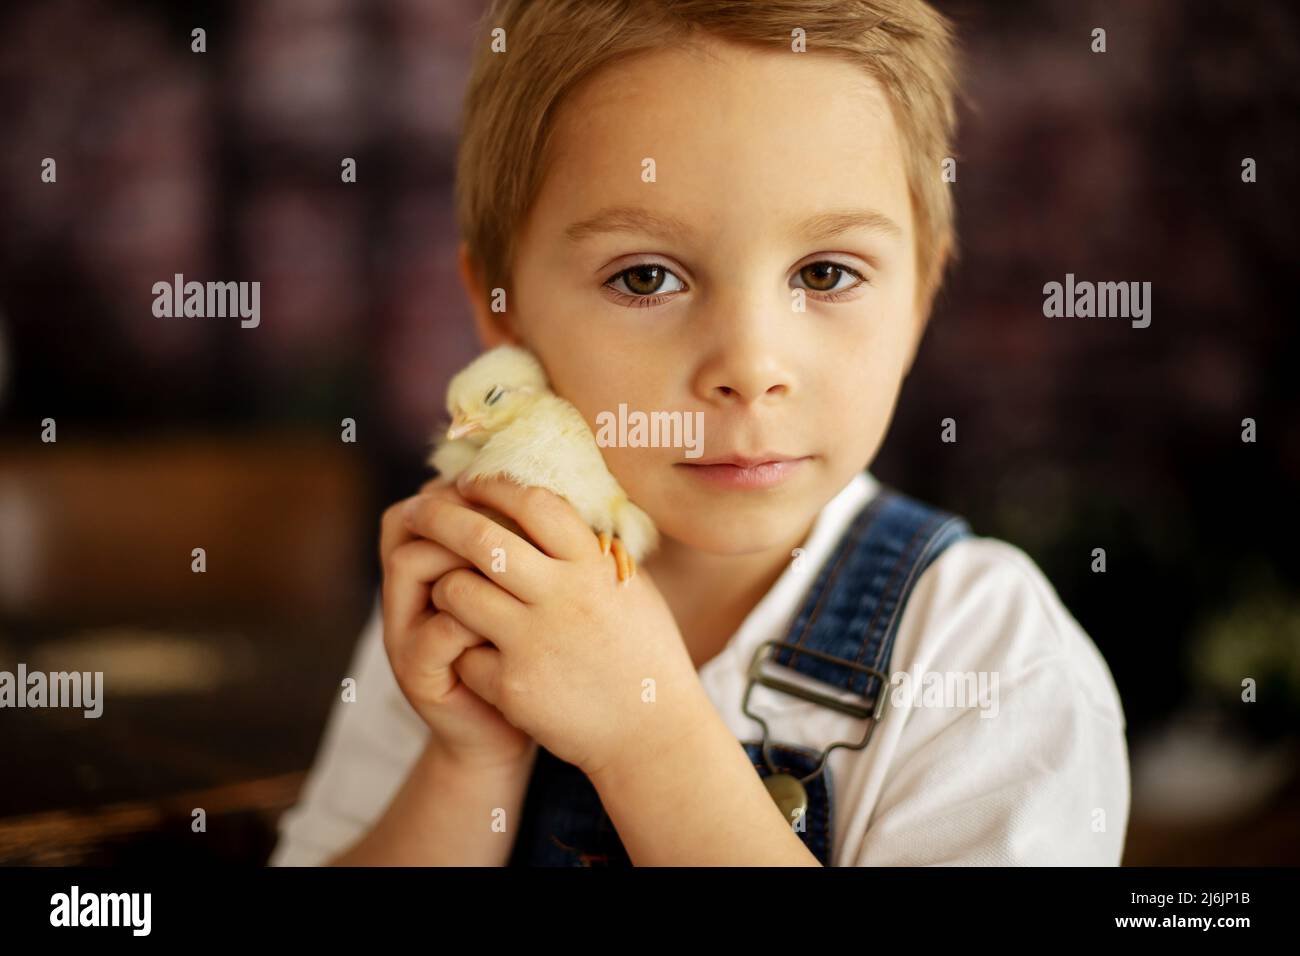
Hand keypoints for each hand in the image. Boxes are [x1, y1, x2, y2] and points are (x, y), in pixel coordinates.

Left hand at [401, 475, 706, 779]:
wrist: (651, 730)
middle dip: (440, 517)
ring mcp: (535, 642)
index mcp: (593, 566)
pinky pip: (461, 651)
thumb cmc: (641, 651)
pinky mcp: (514, 686)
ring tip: (445, 586)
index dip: (493, 485)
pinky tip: (470, 651)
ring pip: (456, 591)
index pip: (534, 503)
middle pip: (481, 538)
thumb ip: (589, 549)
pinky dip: (460, 647)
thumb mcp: (628, 588)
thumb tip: (545, 505)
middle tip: (420, 510)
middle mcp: (564, 597)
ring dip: (443, 584)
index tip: (468, 482)